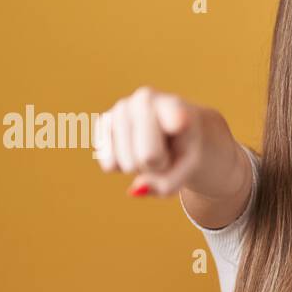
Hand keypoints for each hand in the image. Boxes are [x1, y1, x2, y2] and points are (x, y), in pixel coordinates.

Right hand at [92, 86, 230, 197]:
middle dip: (158, 167)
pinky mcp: (102, 123)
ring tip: (150, 150)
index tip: (179, 123)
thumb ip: (170, 184)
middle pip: (148, 158)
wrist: (169, 130)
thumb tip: (135, 190)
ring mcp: (120, 109)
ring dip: (140, 168)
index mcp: (175, 106)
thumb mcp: (188, 168)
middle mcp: (145, 100)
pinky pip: (109, 164)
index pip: (173, 118)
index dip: (175, 121)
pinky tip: (131, 150)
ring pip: (128, 164)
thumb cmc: (182, 148)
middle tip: (166, 154)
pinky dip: (122, 168)